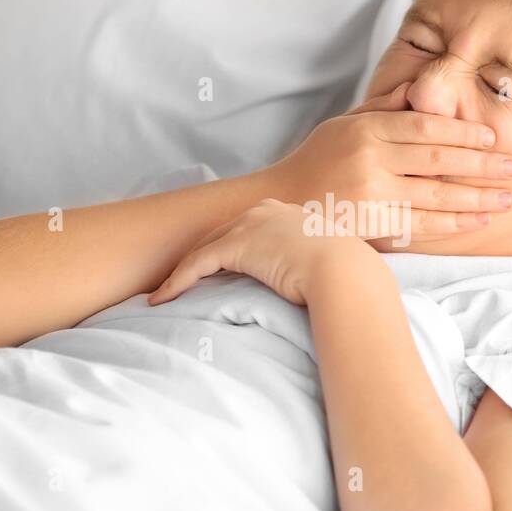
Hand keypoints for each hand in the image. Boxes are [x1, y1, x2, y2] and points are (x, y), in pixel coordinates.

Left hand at [146, 199, 366, 306]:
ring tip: (162, 294)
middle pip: (220, 234)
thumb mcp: (334, 264)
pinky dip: (176, 282)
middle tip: (178, 279)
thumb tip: (324, 285)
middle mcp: (267, 211)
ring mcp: (251, 225)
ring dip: (180, 273)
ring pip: (204, 249)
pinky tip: (162, 300)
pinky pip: (197, 264)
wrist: (347, 273)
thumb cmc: (349, 276)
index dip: (228, 247)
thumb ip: (319, 266)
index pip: (248, 229)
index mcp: (290, 214)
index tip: (215, 267)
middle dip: (198, 256)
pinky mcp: (237, 246)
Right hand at [267, 83, 511, 242]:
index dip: (463, 133)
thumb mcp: (344, 124)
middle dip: (481, 165)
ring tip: (506, 198)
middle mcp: (370, 159)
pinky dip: (453, 223)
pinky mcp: (371, 225)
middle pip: (438, 160)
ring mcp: (371, 195)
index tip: (492, 138)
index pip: (425, 127)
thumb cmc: (316, 161)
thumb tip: (420, 88)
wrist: (280, 204)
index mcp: (367, 129)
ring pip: (435, 195)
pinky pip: (421, 225)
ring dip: (477, 198)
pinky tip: (478, 221)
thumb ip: (382, 108)